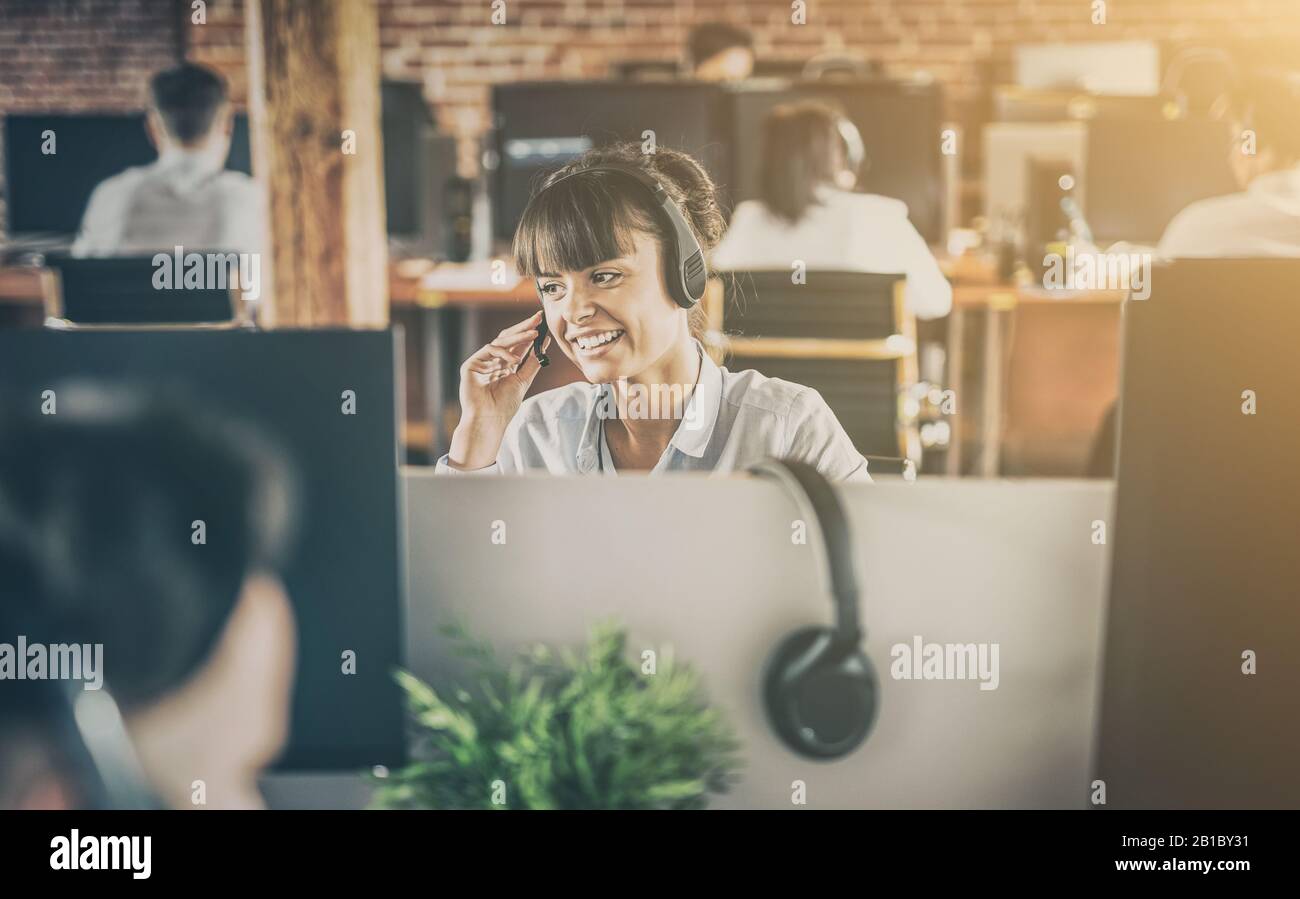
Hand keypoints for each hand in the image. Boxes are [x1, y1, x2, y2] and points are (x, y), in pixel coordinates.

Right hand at [447, 310, 549, 468]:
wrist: (489, 420)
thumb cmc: (504, 405)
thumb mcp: (523, 380)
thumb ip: (532, 362)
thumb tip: (544, 344)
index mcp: (505, 365)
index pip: (518, 344)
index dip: (529, 333)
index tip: (541, 322)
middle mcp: (493, 361)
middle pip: (508, 338)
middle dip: (523, 327)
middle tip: (537, 318)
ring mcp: (482, 362)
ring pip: (500, 341)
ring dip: (518, 336)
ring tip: (533, 334)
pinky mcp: (471, 365)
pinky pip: (488, 350)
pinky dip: (503, 353)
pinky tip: (514, 361)